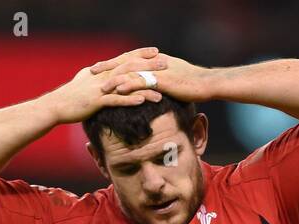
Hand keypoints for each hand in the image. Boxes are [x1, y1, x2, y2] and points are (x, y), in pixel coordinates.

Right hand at [45, 48, 164, 123]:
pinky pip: (116, 100)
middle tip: (166, 63)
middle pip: (129, 67)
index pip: (124, 58)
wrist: (56, 106)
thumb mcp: (84, 81)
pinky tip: (142, 101)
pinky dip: (129, 100)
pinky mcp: (96, 102)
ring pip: (126, 83)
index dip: (140, 54)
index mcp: (102, 70)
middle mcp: (103, 76)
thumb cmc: (70, 96)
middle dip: (148, 65)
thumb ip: (96, 75)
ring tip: (161, 88)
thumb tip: (101, 69)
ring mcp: (100, 88)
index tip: (156, 51)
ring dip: (144, 85)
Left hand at [94, 50, 212, 103]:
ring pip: (131, 71)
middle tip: (91, 71)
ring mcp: (158, 70)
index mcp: (154, 60)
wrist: (207, 83)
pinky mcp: (162, 80)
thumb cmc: (193, 84)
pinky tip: (117, 90)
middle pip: (125, 61)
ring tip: (99, 85)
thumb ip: (160, 79)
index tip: (100, 66)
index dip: (113, 62)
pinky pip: (142, 81)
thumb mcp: (174, 79)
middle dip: (107, 66)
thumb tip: (152, 86)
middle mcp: (153, 62)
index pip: (130, 58)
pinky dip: (128, 85)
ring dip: (114, 78)